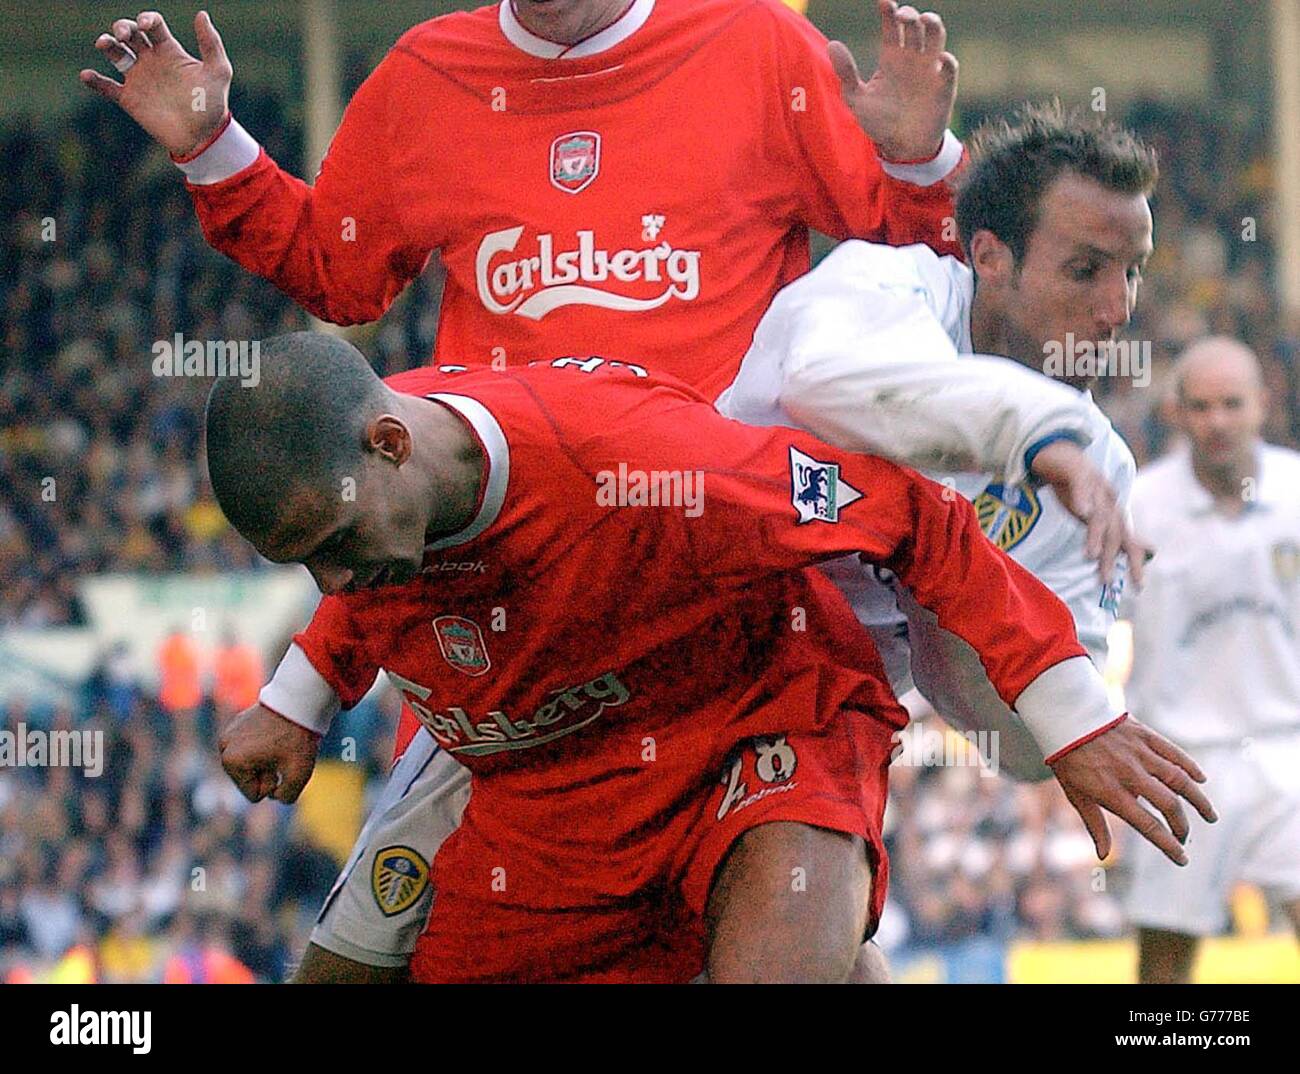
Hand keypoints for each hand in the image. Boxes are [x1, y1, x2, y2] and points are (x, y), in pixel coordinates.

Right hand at [79, 10, 232, 157]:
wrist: (203, 137)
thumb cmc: (213, 104)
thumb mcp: (218, 71)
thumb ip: (211, 43)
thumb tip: (201, 14)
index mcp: (170, 51)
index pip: (152, 24)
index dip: (147, 18)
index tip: (146, 24)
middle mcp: (151, 60)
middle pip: (130, 33)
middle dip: (122, 27)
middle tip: (123, 35)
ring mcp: (139, 79)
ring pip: (115, 53)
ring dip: (107, 43)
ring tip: (104, 44)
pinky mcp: (130, 99)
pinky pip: (106, 86)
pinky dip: (94, 80)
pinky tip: (87, 75)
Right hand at [218, 702, 320, 803]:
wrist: (300, 701)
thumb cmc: (298, 738)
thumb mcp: (299, 774)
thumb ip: (287, 796)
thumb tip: (275, 795)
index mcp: (231, 762)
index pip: (254, 795)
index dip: (273, 783)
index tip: (281, 763)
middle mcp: (223, 747)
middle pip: (249, 780)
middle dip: (267, 772)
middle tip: (282, 752)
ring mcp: (229, 733)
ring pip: (250, 764)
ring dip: (266, 760)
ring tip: (279, 743)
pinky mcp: (237, 723)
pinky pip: (251, 748)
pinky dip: (263, 747)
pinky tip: (275, 734)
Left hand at [829, 1, 957, 163]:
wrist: (901, 147)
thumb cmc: (879, 121)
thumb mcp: (856, 98)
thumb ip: (846, 72)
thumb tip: (832, 44)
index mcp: (891, 57)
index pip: (892, 26)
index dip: (889, 11)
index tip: (883, 2)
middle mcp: (912, 58)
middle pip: (915, 26)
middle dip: (910, 15)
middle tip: (903, 15)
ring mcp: (929, 70)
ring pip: (936, 37)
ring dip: (933, 25)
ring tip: (925, 20)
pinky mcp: (944, 86)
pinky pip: (949, 68)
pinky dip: (947, 61)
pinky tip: (941, 59)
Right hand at [1030, 439, 1149, 586]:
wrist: (1062, 456)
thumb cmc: (1081, 489)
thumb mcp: (1101, 515)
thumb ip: (1121, 535)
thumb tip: (1151, 552)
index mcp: (1114, 514)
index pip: (1130, 543)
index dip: (1136, 564)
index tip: (1139, 588)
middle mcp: (1110, 502)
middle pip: (1115, 534)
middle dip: (1112, 558)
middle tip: (1107, 581)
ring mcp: (1096, 488)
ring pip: (1099, 515)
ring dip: (1096, 536)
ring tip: (1091, 555)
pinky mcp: (1078, 474)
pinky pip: (1081, 487)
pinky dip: (1083, 498)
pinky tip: (1081, 510)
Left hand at [1051, 716, 1215, 865]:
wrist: (1065, 718)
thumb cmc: (1068, 760)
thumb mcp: (1076, 795)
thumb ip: (1095, 825)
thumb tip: (1103, 856)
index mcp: (1112, 792)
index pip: (1148, 825)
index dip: (1168, 845)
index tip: (1182, 859)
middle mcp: (1130, 774)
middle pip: (1168, 805)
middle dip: (1181, 825)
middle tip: (1185, 836)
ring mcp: (1140, 754)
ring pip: (1179, 779)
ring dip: (1198, 799)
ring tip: (1209, 815)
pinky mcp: (1144, 735)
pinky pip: (1174, 752)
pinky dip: (1190, 766)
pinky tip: (1201, 779)